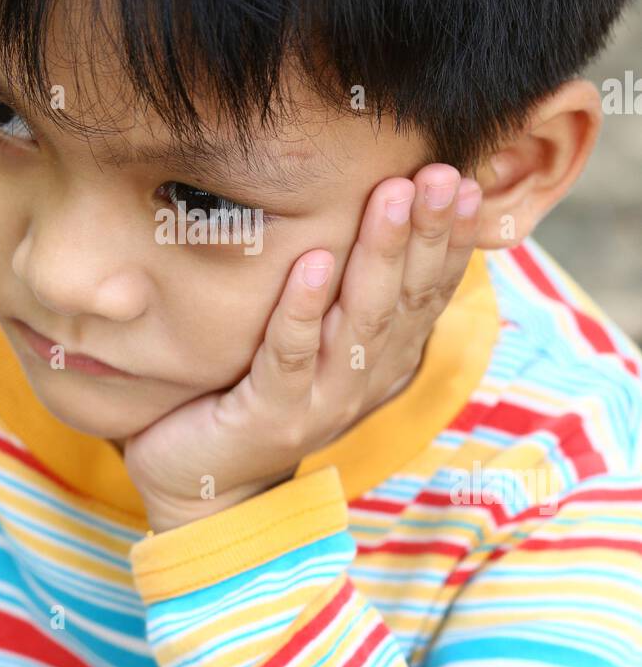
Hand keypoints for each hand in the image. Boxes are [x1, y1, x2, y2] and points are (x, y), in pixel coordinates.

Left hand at [124, 164, 482, 533]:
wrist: (202, 492)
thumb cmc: (248, 399)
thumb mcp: (309, 347)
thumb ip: (340, 299)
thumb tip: (365, 221)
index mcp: (377, 361)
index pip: (427, 293)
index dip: (450, 240)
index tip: (465, 181)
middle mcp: (361, 380)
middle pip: (405, 297)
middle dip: (426, 232)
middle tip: (443, 173)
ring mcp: (319, 401)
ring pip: (360, 319)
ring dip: (380, 254)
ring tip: (393, 196)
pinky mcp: (270, 415)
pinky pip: (290, 354)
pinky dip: (303, 307)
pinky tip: (314, 260)